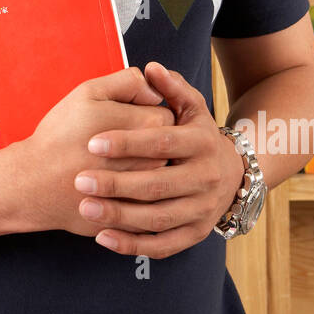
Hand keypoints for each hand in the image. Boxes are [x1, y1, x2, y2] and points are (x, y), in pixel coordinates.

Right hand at [9, 66, 174, 238]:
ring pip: (158, 176)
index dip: (144, 114)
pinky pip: (148, 203)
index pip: (168, 116)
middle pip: (167, 148)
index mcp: (146, 126)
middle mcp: (154, 161)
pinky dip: (134, 196)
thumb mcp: (88, 93)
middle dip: (146, 143)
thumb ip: (128, 82)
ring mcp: (146, 193)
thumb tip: (153, 91)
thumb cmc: (59, 136)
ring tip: (110, 166)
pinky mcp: (136, 219)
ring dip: (143, 169)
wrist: (34, 184)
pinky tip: (111, 188)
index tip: (122, 120)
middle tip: (115, 144)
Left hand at [72, 60, 245, 257]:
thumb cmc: (198, 137)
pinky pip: (163, 245)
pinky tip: (102, 237)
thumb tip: (150, 68)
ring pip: (158, 218)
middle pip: (158, 184)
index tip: (93, 142)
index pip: (162, 142)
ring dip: (119, 215)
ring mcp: (203, 210)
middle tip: (80, 179)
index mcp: (202, 143)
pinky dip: (133, 245)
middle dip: (116, 183)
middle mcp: (206, 178)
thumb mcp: (191, 108)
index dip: (128, 143)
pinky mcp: (195, 234)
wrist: (233, 175)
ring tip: (85, 207)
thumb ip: (171, 87)